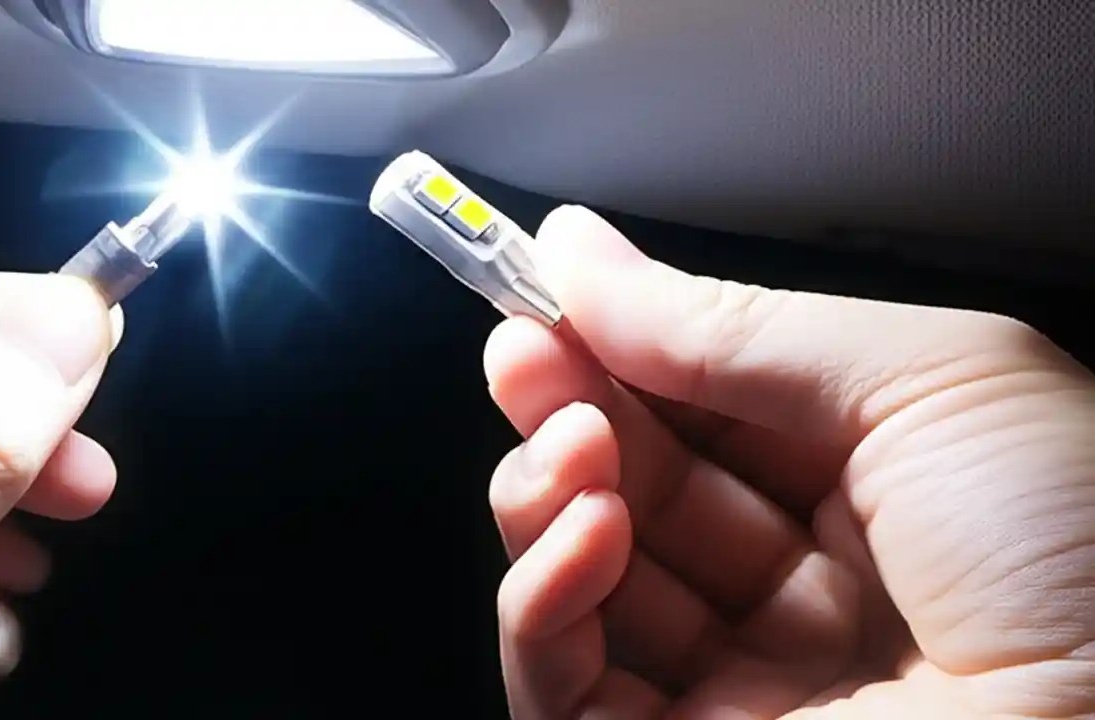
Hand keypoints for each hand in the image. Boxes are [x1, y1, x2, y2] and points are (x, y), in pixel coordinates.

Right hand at [485, 207, 1094, 718]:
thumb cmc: (1091, 559)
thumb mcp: (928, 381)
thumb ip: (739, 327)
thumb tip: (586, 259)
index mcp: (875, 494)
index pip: (708, 410)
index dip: (624, 346)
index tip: (550, 288)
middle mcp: (805, 592)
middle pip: (637, 488)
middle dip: (567, 407)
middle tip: (524, 353)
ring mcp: (742, 684)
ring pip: (584, 582)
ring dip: (546, 493)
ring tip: (571, 441)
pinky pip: (565, 687)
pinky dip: (542, 600)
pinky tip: (581, 528)